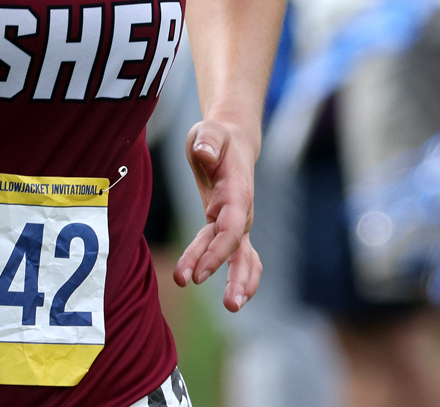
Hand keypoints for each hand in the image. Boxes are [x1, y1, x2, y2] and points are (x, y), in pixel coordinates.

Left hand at [173, 118, 262, 311]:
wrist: (231, 140)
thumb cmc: (215, 137)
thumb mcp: (207, 131)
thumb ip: (207, 140)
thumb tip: (203, 152)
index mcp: (236, 193)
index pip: (230, 230)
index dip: (216, 253)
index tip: (198, 275)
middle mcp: (241, 212)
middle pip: (240, 250)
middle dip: (235, 277)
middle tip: (230, 305)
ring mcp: (237, 222)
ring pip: (241, 257)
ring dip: (238, 282)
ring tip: (232, 308)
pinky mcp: (228, 227)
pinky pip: (234, 255)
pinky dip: (233, 274)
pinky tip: (230, 295)